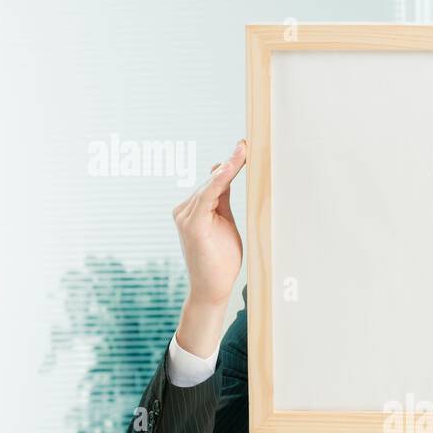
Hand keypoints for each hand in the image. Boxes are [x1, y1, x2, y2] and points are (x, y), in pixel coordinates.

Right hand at [172, 139, 246, 356]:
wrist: (212, 290)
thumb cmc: (220, 260)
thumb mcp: (225, 222)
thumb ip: (223, 199)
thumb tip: (223, 171)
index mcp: (192, 209)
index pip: (213, 181)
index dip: (229, 163)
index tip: (243, 145)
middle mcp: (184, 210)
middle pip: (212, 181)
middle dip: (231, 162)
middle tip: (248, 142)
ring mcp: (185, 216)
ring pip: (211, 186)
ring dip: (229, 167)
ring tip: (244, 150)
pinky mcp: (192, 225)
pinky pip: (208, 196)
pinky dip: (219, 181)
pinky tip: (230, 168)